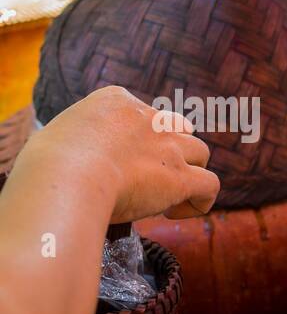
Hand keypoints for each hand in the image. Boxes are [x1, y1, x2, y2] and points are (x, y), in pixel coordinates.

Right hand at [35, 85, 219, 221]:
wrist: (65, 178)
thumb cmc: (48, 163)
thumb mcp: (58, 135)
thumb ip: (77, 140)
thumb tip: (74, 158)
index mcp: (115, 101)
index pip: (143, 114)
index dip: (140, 141)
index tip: (123, 163)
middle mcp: (149, 118)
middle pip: (178, 129)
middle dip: (173, 151)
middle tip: (152, 178)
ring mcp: (169, 146)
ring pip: (200, 153)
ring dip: (190, 174)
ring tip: (166, 199)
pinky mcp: (181, 176)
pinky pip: (210, 185)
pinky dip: (201, 200)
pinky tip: (177, 213)